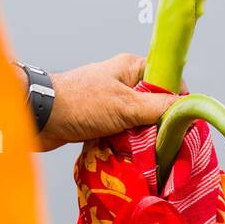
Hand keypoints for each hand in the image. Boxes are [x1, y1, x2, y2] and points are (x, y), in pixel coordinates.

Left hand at [34, 54, 179, 151]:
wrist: (38, 118)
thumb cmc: (80, 103)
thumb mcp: (126, 105)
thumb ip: (158, 107)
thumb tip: (186, 108)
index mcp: (131, 68)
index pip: (168, 79)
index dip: (178, 99)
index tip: (183, 122)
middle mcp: (123, 82)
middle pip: (155, 104)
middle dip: (159, 124)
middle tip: (164, 142)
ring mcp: (110, 102)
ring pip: (138, 121)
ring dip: (141, 137)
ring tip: (146, 152)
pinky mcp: (99, 120)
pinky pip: (122, 133)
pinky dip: (125, 144)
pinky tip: (128, 155)